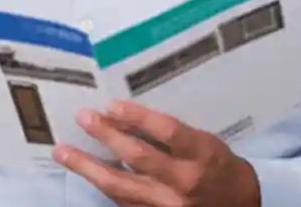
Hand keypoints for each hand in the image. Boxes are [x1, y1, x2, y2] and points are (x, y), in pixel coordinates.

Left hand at [52, 101, 260, 206]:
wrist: (238, 205)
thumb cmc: (216, 165)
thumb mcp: (203, 141)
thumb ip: (168, 133)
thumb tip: (123, 115)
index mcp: (199, 154)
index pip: (167, 132)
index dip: (138, 117)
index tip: (112, 104)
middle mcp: (183, 181)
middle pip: (138, 157)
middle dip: (106, 135)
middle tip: (82, 117)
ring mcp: (167, 205)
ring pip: (120, 186)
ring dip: (87, 167)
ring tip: (62, 151)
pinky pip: (121, 201)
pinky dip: (100, 184)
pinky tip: (83, 171)